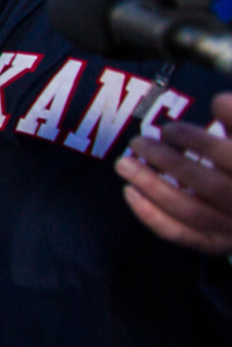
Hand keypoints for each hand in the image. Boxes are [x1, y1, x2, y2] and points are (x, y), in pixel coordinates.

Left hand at [114, 93, 231, 255]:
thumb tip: (217, 102)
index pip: (228, 157)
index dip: (196, 141)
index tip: (169, 128)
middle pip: (206, 185)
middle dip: (167, 161)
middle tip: (137, 142)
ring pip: (190, 210)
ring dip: (152, 186)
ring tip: (124, 164)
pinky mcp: (218, 243)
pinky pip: (182, 234)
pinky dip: (152, 216)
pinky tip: (129, 192)